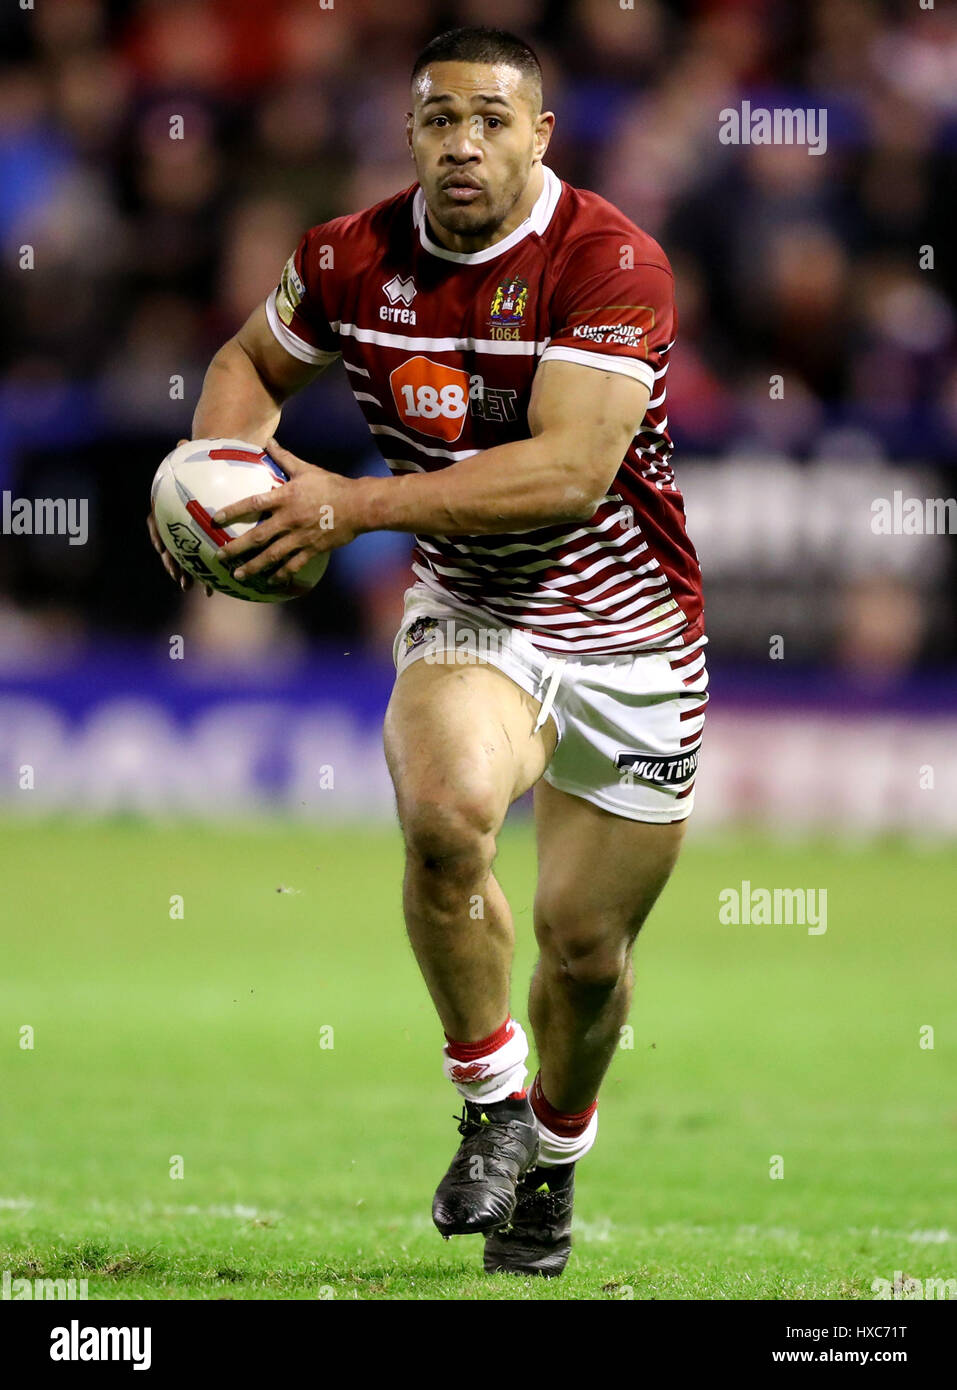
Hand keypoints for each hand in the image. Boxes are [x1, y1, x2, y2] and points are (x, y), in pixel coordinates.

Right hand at [146, 439, 212, 595]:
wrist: (216, 473)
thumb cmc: (207, 464)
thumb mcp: (199, 458)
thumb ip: (190, 455)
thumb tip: (183, 441)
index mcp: (167, 506)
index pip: (156, 522)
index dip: (157, 536)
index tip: (161, 547)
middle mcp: (173, 523)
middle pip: (168, 546)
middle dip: (173, 563)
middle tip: (180, 577)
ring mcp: (186, 535)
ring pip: (183, 558)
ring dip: (187, 573)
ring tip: (194, 588)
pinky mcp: (202, 543)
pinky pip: (201, 561)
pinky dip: (206, 574)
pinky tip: (214, 588)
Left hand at [212, 437, 365, 584]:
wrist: (358, 505)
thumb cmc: (331, 485)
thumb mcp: (306, 469)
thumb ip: (284, 457)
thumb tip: (268, 441)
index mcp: (285, 498)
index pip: (252, 505)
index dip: (233, 512)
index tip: (216, 520)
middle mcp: (288, 520)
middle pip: (257, 537)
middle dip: (236, 548)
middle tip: (220, 557)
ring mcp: (300, 537)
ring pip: (272, 556)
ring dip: (253, 566)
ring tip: (238, 575)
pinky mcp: (312, 549)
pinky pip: (293, 565)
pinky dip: (281, 575)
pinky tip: (270, 582)